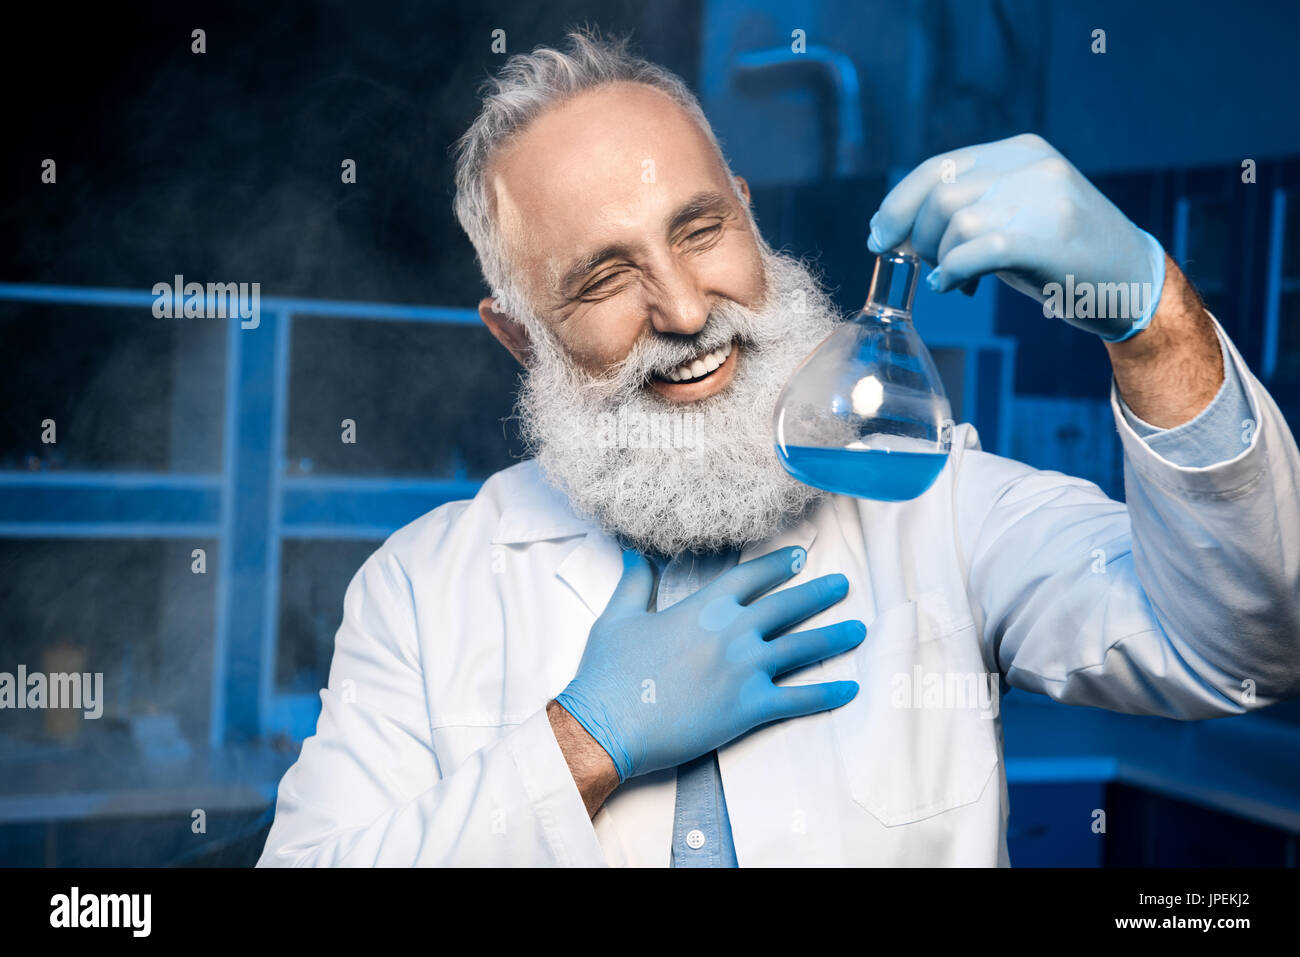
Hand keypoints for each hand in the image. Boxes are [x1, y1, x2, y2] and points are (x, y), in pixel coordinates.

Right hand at [554, 546, 862, 782]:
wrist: (607, 724)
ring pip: (802, 647)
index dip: (779, 565)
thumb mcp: (618, 617)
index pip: (751, 576)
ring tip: (858, 629)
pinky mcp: (749, 708)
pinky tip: (850, 689)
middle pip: (787, 606)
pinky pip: (799, 698)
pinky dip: (827, 694)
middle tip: (843, 584)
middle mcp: (731, 632)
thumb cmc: (608, 672)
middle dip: (819, 593)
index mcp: (703, 607)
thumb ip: (636, 582)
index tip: (800, 557)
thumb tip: (634, 552)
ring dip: (834, 637)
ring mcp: (744, 669)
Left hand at [868, 133, 1165, 341]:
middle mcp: (1031, 167)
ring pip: (955, 220)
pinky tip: (954, 286)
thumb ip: (972, 206)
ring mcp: (1044, 199)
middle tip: (925, 265)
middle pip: (940, 193)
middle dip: (917, 236)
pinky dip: (954, 270)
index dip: (898, 203)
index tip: (879, 234)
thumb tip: (901, 228)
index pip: (938, 167)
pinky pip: (978, 249)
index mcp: (1020, 152)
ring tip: (953, 278)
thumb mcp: (1020, 212)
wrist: (1132, 282)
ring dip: (939, 257)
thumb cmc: (1065, 256)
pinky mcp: (1049, 238)